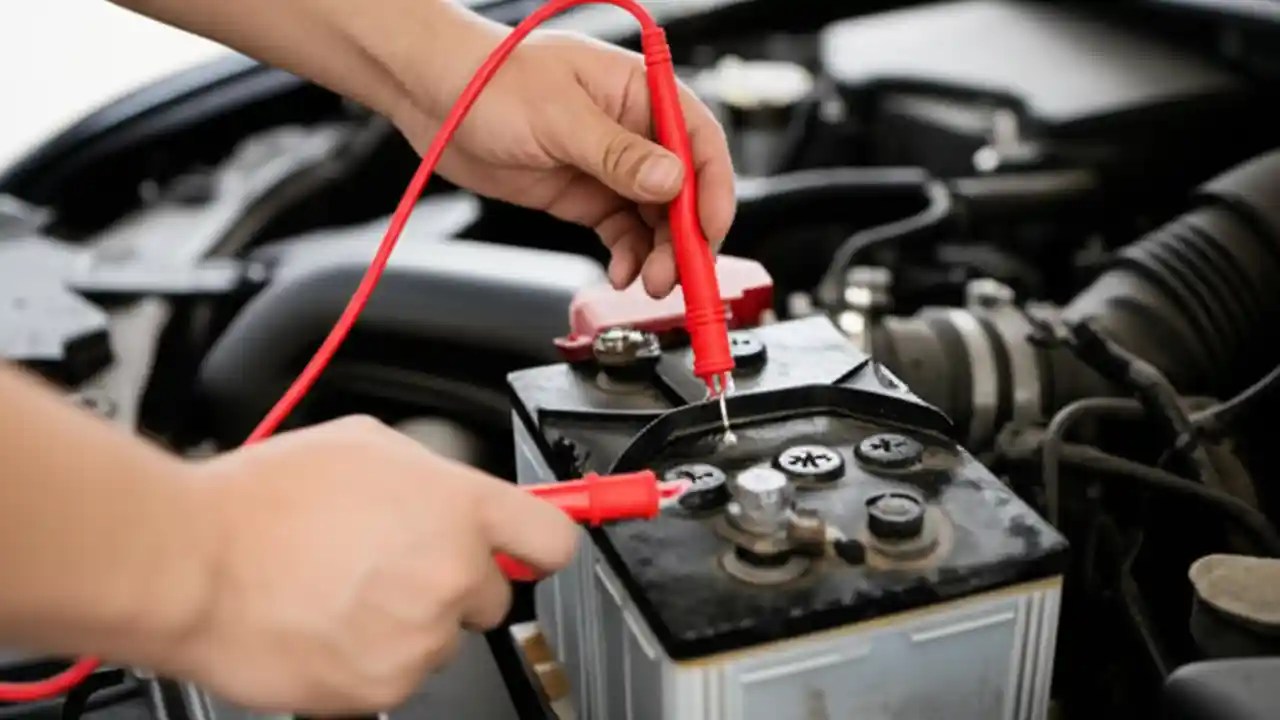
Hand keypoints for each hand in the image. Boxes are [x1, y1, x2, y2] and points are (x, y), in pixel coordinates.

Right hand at [172, 416, 578, 712]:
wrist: (193, 564)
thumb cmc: (264, 500)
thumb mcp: (366, 445)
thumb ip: (433, 473)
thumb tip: (456, 493)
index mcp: (460, 508)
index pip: (553, 538)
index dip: (542, 544)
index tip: (535, 549)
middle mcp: (452, 575)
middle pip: (494, 595)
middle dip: (455, 582)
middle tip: (395, 562)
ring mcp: (419, 638)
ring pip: (442, 638)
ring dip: (408, 620)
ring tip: (344, 588)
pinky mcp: (381, 689)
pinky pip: (397, 674)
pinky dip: (370, 657)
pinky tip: (328, 622)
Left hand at [389, 8, 736, 297]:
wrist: (434, 97)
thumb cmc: (491, 80)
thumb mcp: (559, 117)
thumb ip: (618, 153)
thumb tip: (671, 180)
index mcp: (641, 93)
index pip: (699, 142)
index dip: (713, 190)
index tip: (707, 232)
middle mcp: (633, 130)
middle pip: (684, 189)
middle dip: (686, 235)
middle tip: (676, 274)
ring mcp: (611, 166)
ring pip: (657, 218)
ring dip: (660, 253)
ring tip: (649, 281)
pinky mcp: (586, 195)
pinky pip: (624, 232)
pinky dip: (629, 257)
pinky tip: (622, 273)